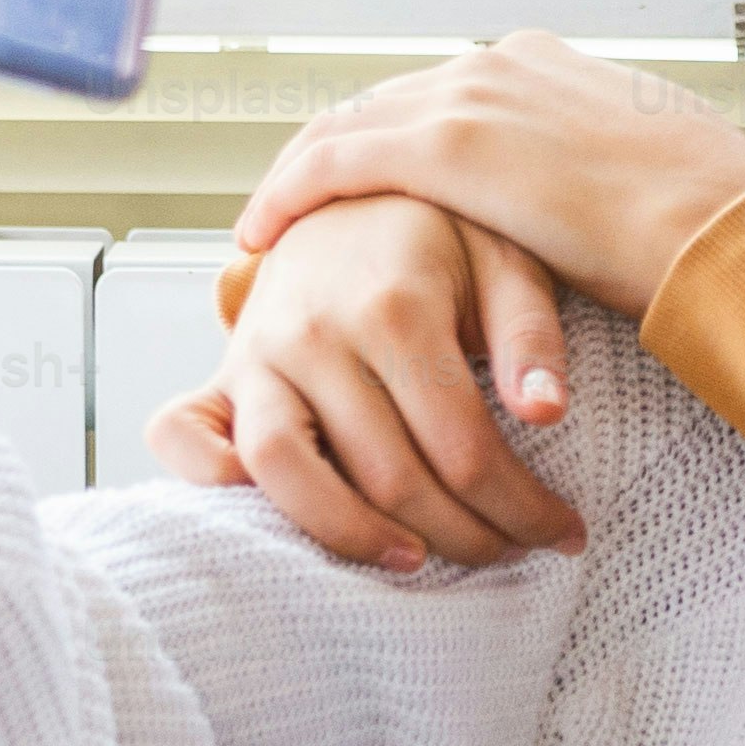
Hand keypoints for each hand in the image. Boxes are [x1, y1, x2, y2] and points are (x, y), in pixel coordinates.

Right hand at [140, 193, 587, 572]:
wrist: (352, 186)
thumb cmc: (439, 235)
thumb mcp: (507, 260)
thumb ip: (529, 336)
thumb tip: (546, 411)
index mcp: (395, 307)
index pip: (462, 445)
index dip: (519, 506)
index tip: (561, 533)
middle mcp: (316, 332)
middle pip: (389, 476)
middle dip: (462, 535)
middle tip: (508, 551)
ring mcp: (257, 352)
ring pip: (284, 470)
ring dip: (351, 534)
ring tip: (413, 558)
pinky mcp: (221, 367)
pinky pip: (183, 433)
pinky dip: (211, 481)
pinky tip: (276, 519)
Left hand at [223, 29, 744, 317]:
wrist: (719, 223)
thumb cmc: (699, 217)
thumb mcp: (637, 171)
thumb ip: (589, 170)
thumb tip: (590, 202)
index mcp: (541, 64)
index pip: (434, 96)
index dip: (387, 139)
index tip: (360, 184)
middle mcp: (496, 64)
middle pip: (378, 105)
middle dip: (328, 153)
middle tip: (290, 203)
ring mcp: (468, 96)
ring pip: (343, 127)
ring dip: (297, 176)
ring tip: (265, 223)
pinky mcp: (445, 145)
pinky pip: (333, 164)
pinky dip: (289, 194)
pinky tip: (261, 235)